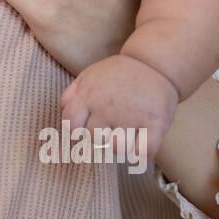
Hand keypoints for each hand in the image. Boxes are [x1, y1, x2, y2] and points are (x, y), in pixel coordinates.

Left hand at [60, 54, 177, 166]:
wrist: (153, 63)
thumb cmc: (118, 74)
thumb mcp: (88, 76)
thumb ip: (71, 96)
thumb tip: (64, 117)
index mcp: (88, 96)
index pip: (71, 125)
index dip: (76, 131)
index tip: (85, 129)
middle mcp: (106, 108)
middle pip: (95, 139)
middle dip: (101, 138)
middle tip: (112, 130)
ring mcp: (130, 116)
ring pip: (117, 148)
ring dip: (122, 147)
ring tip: (127, 137)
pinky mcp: (154, 123)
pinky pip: (143, 152)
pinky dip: (142, 155)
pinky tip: (143, 146)